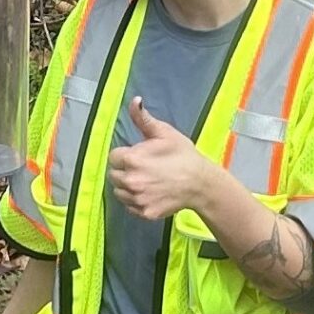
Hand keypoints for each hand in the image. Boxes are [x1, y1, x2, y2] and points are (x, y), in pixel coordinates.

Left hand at [107, 97, 228, 220]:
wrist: (200, 183)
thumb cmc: (183, 156)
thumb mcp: (164, 133)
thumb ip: (143, 119)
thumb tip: (135, 101)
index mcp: (132, 159)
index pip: (113, 157)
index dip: (125, 155)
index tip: (137, 156)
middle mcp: (131, 181)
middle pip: (113, 175)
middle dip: (124, 170)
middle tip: (143, 168)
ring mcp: (137, 199)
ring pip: (119, 192)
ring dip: (127, 187)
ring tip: (145, 181)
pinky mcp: (144, 212)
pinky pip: (130, 206)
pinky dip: (136, 201)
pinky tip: (149, 192)